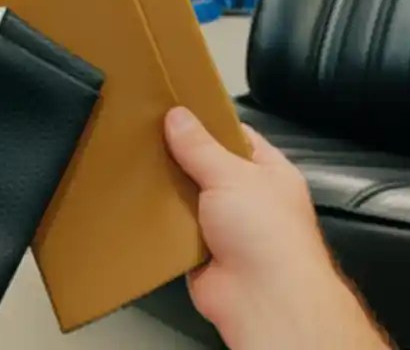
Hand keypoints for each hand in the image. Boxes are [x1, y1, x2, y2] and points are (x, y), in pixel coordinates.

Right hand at [165, 107, 388, 349]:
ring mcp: (225, 227)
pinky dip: (161, 223)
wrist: (264, 298)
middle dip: (181, 158)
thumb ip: (201, 147)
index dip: (208, 123)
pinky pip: (176, 230)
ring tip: (139, 168)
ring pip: (188, 199)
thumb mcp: (232, 175)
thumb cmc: (270, 236)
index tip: (177, 110)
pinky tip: (141, 206)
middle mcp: (249, 199)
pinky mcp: (202, 252)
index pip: (236, 137)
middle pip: (207, 167)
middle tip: (148, 138)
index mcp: (268, 172)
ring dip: (169, 192)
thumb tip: (179, 117)